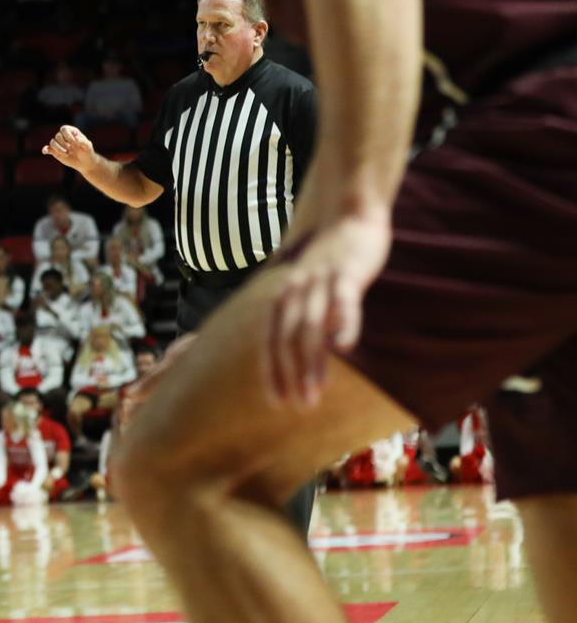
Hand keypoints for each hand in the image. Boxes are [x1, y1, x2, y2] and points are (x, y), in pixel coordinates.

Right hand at [42, 125, 96, 171]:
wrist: (85, 162)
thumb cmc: (87, 152)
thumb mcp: (88, 147)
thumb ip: (83, 141)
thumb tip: (76, 138)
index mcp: (71, 132)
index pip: (64, 129)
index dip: (67, 135)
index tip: (74, 143)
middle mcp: (64, 136)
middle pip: (58, 136)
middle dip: (64, 144)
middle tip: (71, 151)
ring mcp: (59, 144)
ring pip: (52, 142)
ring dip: (58, 149)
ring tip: (66, 154)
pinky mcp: (55, 151)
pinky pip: (47, 148)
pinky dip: (45, 149)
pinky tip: (46, 152)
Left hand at [266, 214, 388, 407]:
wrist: (350, 215)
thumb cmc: (332, 258)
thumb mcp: (309, 287)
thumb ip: (304, 315)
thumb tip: (309, 352)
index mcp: (283, 295)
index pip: (271, 339)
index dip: (273, 371)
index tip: (277, 402)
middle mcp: (294, 289)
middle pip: (286, 338)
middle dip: (290, 375)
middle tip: (299, 407)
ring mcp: (319, 281)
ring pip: (311, 326)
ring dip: (312, 362)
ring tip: (315, 392)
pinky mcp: (346, 273)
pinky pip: (342, 301)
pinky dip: (342, 324)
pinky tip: (345, 349)